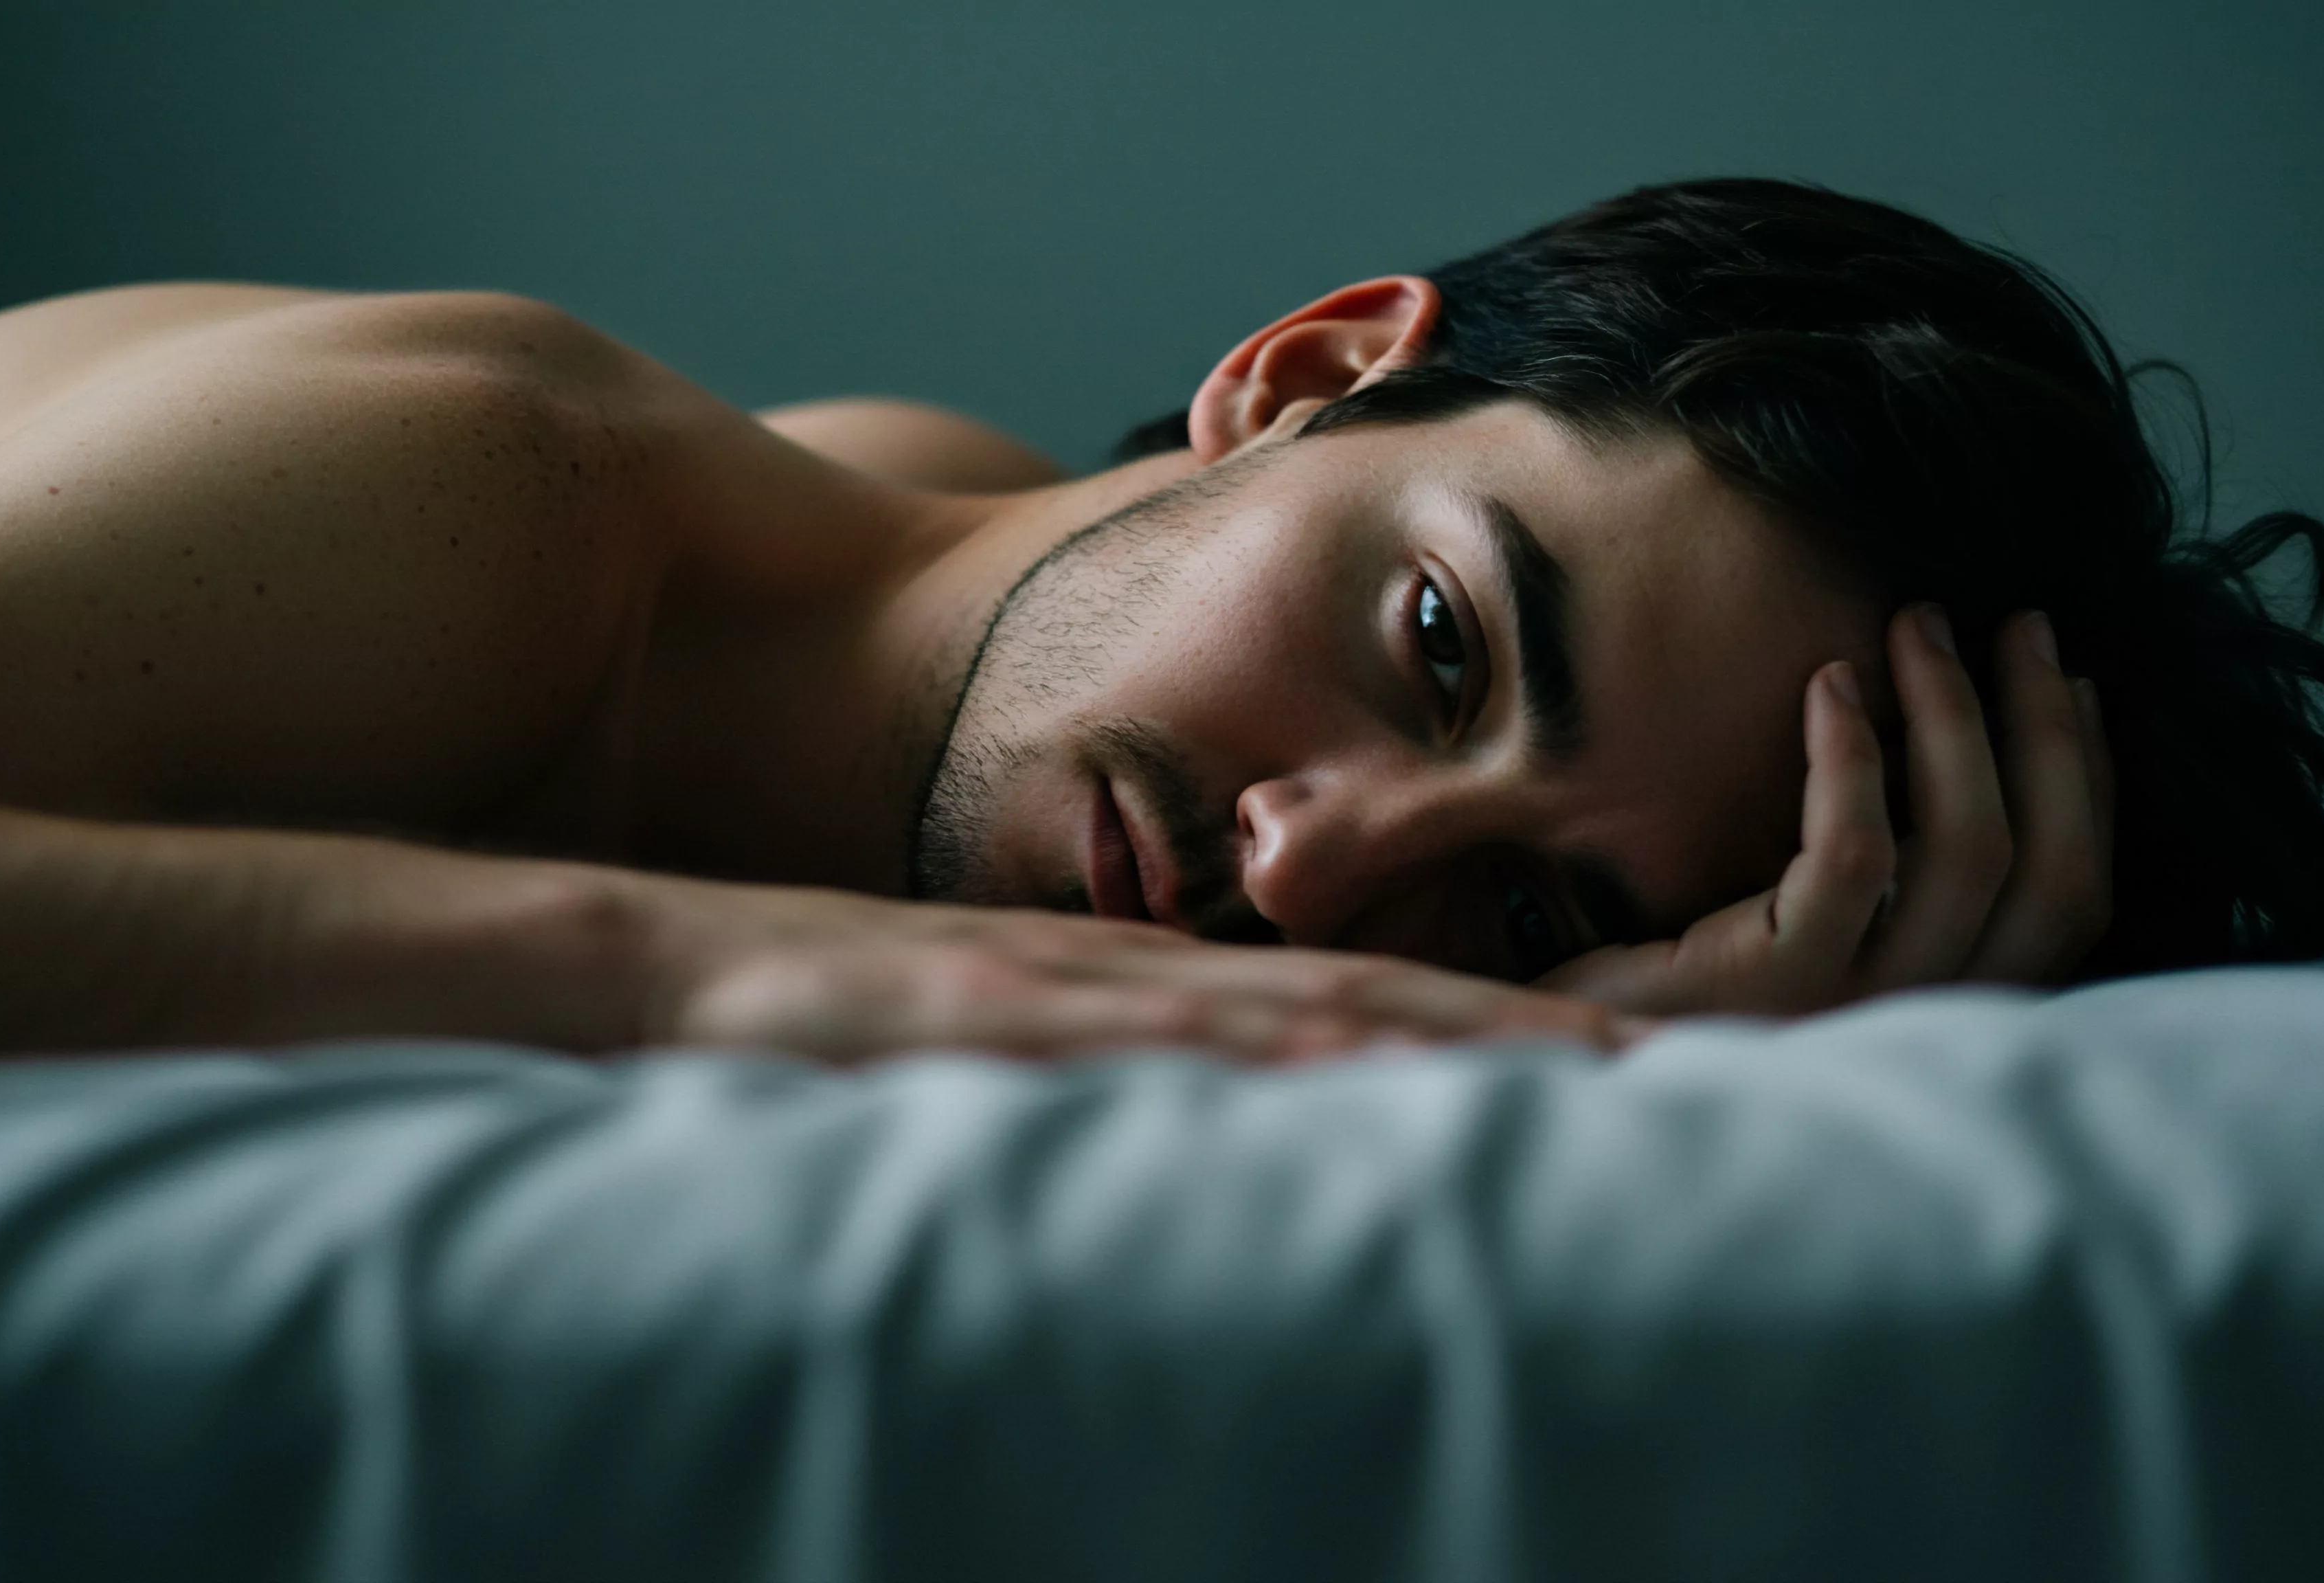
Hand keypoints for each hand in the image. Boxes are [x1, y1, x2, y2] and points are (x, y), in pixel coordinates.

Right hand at [653, 882, 1619, 1062]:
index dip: (1498, 1029)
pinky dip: (1244, 1058)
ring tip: (1578, 1061)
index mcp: (1145, 990)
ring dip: (1437, 1039)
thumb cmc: (824, 1025)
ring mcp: (1061, 999)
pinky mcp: (976, 1024)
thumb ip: (1112, 1078)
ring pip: (1281, 1017)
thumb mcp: (996, 1052)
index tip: (1632, 1060)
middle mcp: (1131, 982)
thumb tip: (1238, 1144)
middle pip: (1362, 1006)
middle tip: (1672, 1061)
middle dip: (1520, 1035)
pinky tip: (1341, 1068)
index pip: (1356, 1009)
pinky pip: (1132, 1042)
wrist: (651, 964)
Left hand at [1539, 604, 2113, 1019]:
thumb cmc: (1703, 962)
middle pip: (2043, 863)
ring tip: (1920, 627)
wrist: (1580, 1031)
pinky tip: (1829, 685)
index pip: (2073, 890)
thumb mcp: (1827, 907)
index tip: (2074, 679)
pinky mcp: (1782, 984)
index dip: (2087, 777)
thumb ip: (1907, 856)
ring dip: (1955, 717)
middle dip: (2042, 728)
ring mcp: (1864, 1005)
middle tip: (2021, 624)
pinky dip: (1851, 759)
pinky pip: (1851, 856)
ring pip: (1965, 848)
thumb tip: (1974, 726)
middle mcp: (1933, 1011)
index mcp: (1960, 995)